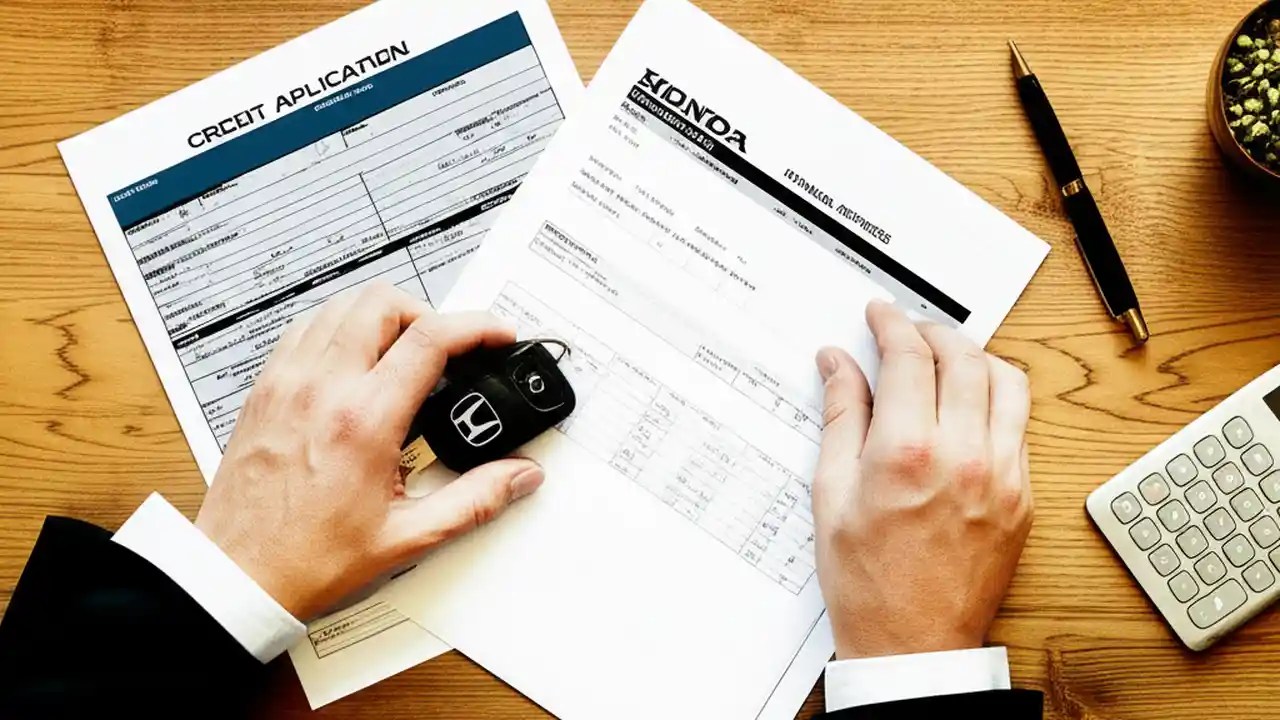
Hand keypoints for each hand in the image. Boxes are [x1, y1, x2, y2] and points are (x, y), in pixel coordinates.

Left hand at [195, 283, 544, 619]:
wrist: (238, 574)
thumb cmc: (308, 558)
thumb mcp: (407, 536)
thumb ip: (474, 500)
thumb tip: (519, 475)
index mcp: (363, 421)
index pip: (430, 339)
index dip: (477, 326)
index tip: (498, 334)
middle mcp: (322, 388)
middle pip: (382, 302)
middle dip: (428, 314)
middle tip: (447, 349)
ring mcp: (287, 381)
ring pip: (341, 304)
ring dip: (382, 316)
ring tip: (403, 352)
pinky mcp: (265, 387)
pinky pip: (305, 327)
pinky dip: (339, 327)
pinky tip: (355, 361)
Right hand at [812, 300, 1031, 658]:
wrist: (913, 645)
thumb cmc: (866, 582)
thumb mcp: (831, 493)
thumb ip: (842, 418)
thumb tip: (839, 366)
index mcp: (907, 452)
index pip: (909, 356)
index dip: (891, 324)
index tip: (879, 315)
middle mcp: (963, 455)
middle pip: (963, 357)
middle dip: (933, 331)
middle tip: (908, 332)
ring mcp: (1002, 476)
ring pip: (1007, 382)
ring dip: (976, 357)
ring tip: (947, 360)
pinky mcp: (1023, 498)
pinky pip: (1021, 426)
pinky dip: (997, 400)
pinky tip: (969, 408)